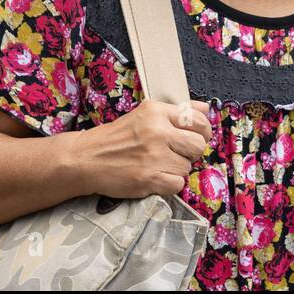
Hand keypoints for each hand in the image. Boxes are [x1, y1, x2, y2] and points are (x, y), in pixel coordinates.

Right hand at [75, 99, 211, 199]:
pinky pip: (178, 185)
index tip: (196, 136)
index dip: (202, 131)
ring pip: (188, 167)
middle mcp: (157, 131)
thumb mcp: (144, 114)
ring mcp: (153, 156)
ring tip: (158, 164)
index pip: (199, 119)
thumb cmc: (116, 138)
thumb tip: (206, 109)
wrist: (86, 158)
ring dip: (177, 169)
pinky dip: (169, 184)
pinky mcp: (149, 179)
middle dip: (192, 152)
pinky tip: (155, 176)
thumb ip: (176, 111)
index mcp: (156, 111)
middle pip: (199, 145)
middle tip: (178, 153)